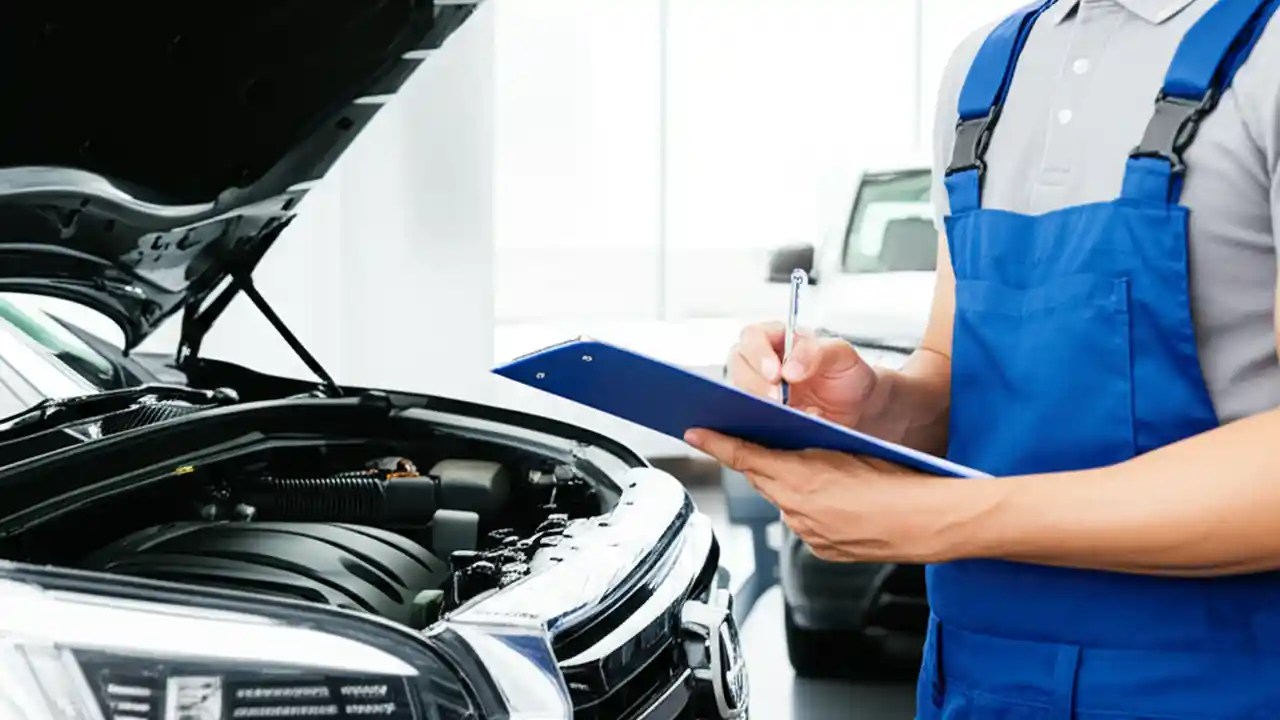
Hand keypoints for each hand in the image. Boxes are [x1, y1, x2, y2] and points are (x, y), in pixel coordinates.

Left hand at [685, 428, 978, 562]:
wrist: (930, 522)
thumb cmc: (899, 480)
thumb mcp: (849, 449)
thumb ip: (812, 450)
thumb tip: (793, 447)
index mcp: (801, 478)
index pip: (745, 456)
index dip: (717, 443)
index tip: (695, 432)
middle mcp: (797, 510)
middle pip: (763, 478)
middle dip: (759, 462)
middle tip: (757, 442)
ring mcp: (809, 533)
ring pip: (786, 501)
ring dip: (792, 487)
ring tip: (821, 475)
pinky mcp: (822, 549)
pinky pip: (806, 523)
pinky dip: (812, 510)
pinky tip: (836, 502)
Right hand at [726, 322, 886, 430]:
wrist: (858, 406)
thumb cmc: (848, 374)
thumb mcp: (842, 355)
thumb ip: (818, 352)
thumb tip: (790, 368)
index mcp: (778, 339)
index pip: (753, 337)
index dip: (759, 353)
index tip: (776, 374)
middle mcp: (762, 362)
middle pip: (739, 365)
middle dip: (755, 384)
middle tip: (776, 399)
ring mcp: (759, 390)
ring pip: (739, 393)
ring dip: (756, 405)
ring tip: (785, 415)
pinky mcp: (762, 415)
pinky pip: (749, 418)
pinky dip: (763, 424)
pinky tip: (784, 427)